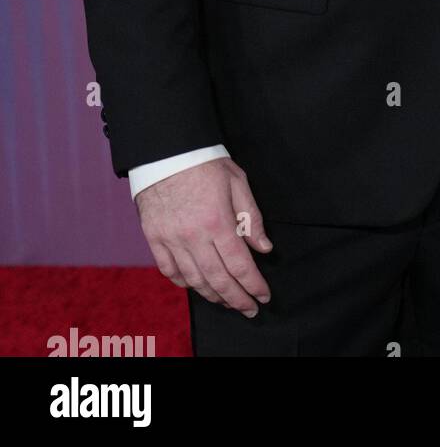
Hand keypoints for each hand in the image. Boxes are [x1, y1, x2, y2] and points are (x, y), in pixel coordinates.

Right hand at [135, 156, 272, 315]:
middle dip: (237, 299)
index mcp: (217, 221)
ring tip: (227, 302)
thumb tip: (264, 248)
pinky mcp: (154, 238)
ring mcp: (171, 240)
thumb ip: (252, 217)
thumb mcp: (237, 182)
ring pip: (194, 280)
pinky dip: (184, 282)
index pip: (239, 264)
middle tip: (249, 309)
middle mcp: (193, 236)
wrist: (166, 151)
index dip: (253, 284)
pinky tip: (197, 286)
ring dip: (213, 295)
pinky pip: (169, 270)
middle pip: (218, 279)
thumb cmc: (205, 163)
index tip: (263, 296)